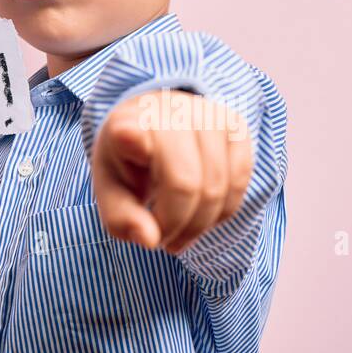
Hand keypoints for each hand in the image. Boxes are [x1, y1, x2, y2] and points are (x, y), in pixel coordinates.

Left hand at [91, 89, 252, 253]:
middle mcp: (169, 111)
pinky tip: (203, 215)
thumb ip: (122, 218)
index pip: (130, 131)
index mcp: (125, 124)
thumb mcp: (112, 193)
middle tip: (164, 241)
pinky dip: (223, 212)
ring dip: (200, 225)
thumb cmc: (130, 166)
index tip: (127, 137)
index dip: (132, 137)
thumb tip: (149, 240)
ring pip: (217, 187)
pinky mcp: (236, 125)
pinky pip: (239, 182)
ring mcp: (207, 113)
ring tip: (181, 233)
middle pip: (184, 183)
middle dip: (176, 225)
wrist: (155, 129)